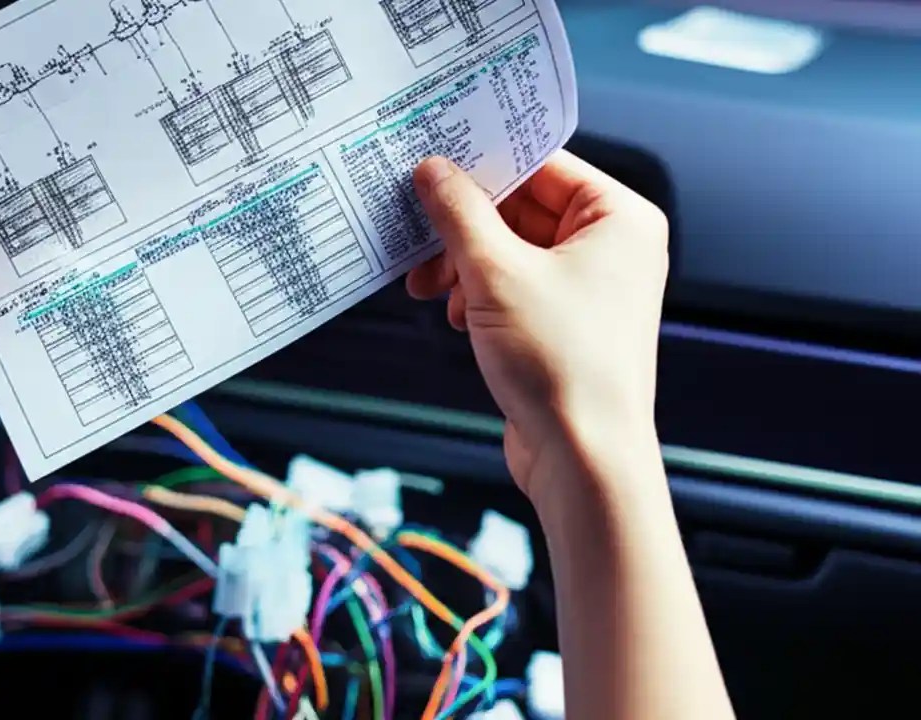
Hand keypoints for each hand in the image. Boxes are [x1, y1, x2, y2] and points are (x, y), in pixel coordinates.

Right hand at [407, 152, 668, 508]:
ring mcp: (589, 289)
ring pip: (509, 251)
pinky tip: (454, 314)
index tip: (433, 165)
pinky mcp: (563, 325)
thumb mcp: (495, 273)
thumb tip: (434, 172)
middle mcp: (612, 248)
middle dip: (464, 227)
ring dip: (463, 264)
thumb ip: (459, 213)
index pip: (542, 166)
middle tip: (419, 235)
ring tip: (430, 286)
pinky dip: (477, 294)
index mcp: (619, 218)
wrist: (582, 457)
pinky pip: (512, 287)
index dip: (484, 165)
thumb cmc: (565, 367)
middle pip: (521, 209)